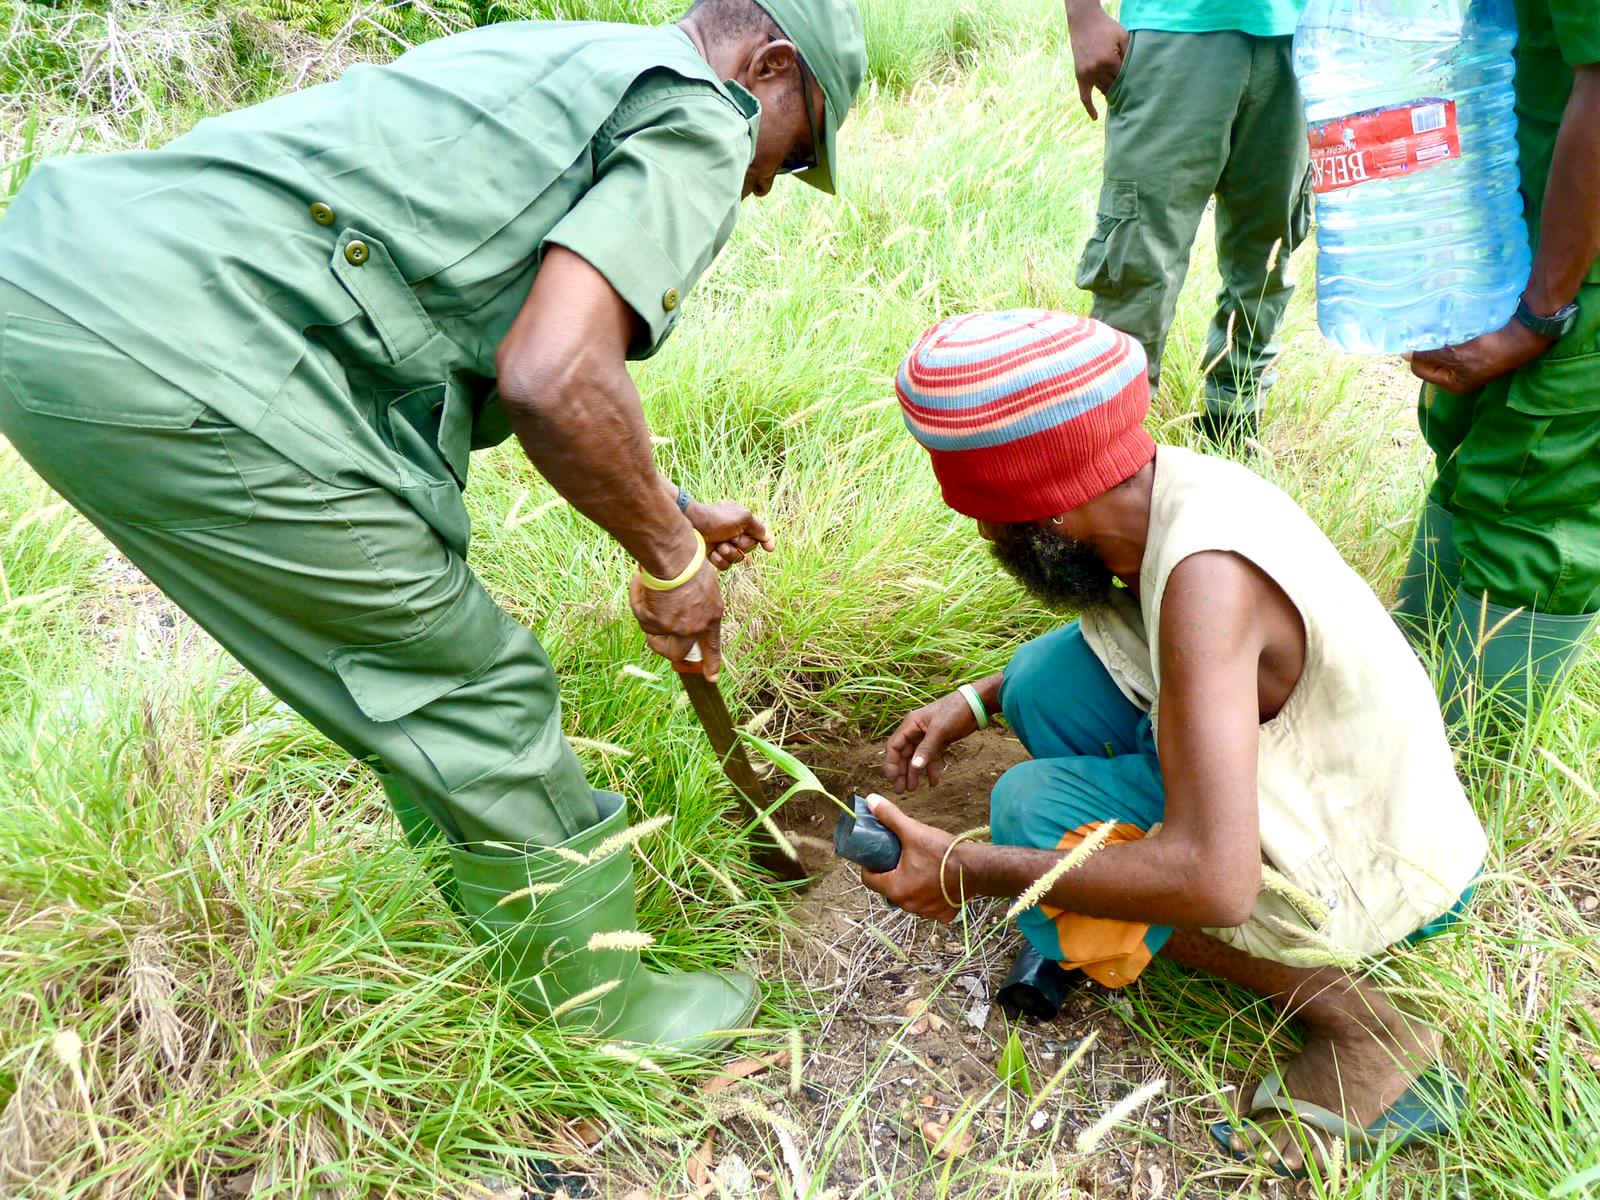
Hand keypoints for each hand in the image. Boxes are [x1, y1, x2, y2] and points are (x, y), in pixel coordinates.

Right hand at [629, 563, 723, 679]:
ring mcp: (676, 628)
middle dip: (664, 648)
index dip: (711, 664)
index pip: (712, 647)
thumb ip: (696, 603)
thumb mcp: (704, 584)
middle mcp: (695, 628)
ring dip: (648, 621)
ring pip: (654, 637)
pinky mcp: (657, 624)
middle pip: (677, 654)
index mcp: (712, 616)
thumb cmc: (690, 561)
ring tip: (647, 598)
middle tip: (657, 639)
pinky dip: (639, 602)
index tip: (711, 678)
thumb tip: (684, 609)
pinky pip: (642, 618)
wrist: (675, 558)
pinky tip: (643, 586)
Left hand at [686, 499, 776, 569]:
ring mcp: (724, 545)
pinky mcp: (714, 555)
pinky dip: (719, 560)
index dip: (767, 540)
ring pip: (737, 559)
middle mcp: (735, 533)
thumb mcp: (742, 518)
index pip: (760, 532)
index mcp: (743, 521)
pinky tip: (712, 552)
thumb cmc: (716, 518)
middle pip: (750, 548)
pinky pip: (725, 566)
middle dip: (741, 545)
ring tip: (718, 545)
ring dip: (729, 553)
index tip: (770, 549)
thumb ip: (758, 527)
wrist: (691, 525)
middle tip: (730, 538)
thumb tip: (767, 536)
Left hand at [858, 794, 962, 920]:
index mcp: (895, 888)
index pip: (869, 880)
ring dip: (910, 886)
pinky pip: (929, 906)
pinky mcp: (942, 915)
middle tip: (900, 858)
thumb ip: (890, 817)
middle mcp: (907, 905)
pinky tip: (936, 882)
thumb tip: (871, 800)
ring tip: (919, 868)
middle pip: (889, 889)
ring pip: (909, 898)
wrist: (976, 868)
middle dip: (891, 874)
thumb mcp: (913, 832)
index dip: (871, 866)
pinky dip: (930, 896)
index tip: (879, 856)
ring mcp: (926, 912)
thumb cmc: (942, 852)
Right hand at [883, 691, 979, 791]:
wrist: (976, 704)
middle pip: (904, 754)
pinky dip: (931, 768)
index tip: (893, 779)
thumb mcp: (940, 729)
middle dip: (902, 772)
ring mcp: (927, 736)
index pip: (894, 746)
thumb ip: (927, 748)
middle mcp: (916, 730)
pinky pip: (931, 757)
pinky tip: (934, 782)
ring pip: (917, 757)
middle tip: (901, 790)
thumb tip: (915, 767)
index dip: (891, 763)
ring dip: (915, 772)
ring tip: (914, 789)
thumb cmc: (955, 711)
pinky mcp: (939, 740)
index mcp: (911, 724)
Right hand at [1067, 4, 1128, 120]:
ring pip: (1102, 91)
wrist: (1084, 22)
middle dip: (1123, 91)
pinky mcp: (1080, 76)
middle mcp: (1096, 69)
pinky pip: (1084, 96)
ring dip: (1111, 95)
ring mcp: (1087, 74)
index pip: (1123, 78)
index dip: (1131, 84)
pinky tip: (1095, 117)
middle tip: (1134, 100)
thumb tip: (1136, 74)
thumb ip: (1129, 54)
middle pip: (1113, 87)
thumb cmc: (1107, 28)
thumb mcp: (1123, 36)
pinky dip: (1089, 107)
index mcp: (1109, 61)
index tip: (1140, 92)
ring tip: (1122, 104)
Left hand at [1407, 318, 1554, 393]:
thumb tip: (1405, 354)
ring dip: (1439, 335)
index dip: (1414, 353)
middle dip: (1427, 344)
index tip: (1413, 336)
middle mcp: (1462, 376)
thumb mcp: (1456, 356)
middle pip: (1431, 358)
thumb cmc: (1493, 347)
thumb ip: (1429, 357)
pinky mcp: (1481, 344)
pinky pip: (1457, 337)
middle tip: (1425, 326)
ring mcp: (1472, 361)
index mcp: (1455, 384)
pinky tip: (1453, 319)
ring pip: (1443, 346)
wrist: (1529, 330)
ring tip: (1439, 322)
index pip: (1420, 368)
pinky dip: (1452, 329)